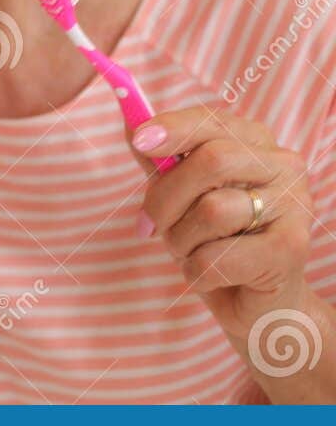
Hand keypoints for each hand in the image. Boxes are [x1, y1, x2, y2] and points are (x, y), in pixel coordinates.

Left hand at [132, 105, 314, 339]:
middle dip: (165, 198)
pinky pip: (218, 256)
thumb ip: (160, 160)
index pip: (212, 121)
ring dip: (181, 240)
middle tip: (150, 225)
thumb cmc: (215, 240)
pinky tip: (211, 276)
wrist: (258, 304)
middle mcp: (284, 166)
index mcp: (256, 143)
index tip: (139, 141)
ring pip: (212, 210)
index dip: (173, 129)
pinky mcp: (292, 248)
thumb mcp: (181, 195)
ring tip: (190, 251)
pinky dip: (197, 271)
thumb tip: (130, 123)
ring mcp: (294, 206)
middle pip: (211, 161)